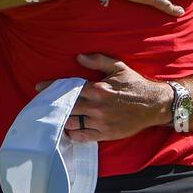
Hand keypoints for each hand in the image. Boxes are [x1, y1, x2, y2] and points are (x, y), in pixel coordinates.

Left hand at [35, 55, 171, 141]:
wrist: (154, 106)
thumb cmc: (136, 85)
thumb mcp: (119, 68)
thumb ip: (98, 61)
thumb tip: (78, 57)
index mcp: (98, 89)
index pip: (69, 88)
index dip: (52, 87)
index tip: (39, 88)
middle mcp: (97, 107)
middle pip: (67, 107)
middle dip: (53, 105)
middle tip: (42, 105)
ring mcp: (100, 122)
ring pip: (72, 122)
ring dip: (62, 120)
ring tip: (52, 118)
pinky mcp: (105, 134)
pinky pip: (82, 136)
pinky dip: (72, 133)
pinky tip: (67, 130)